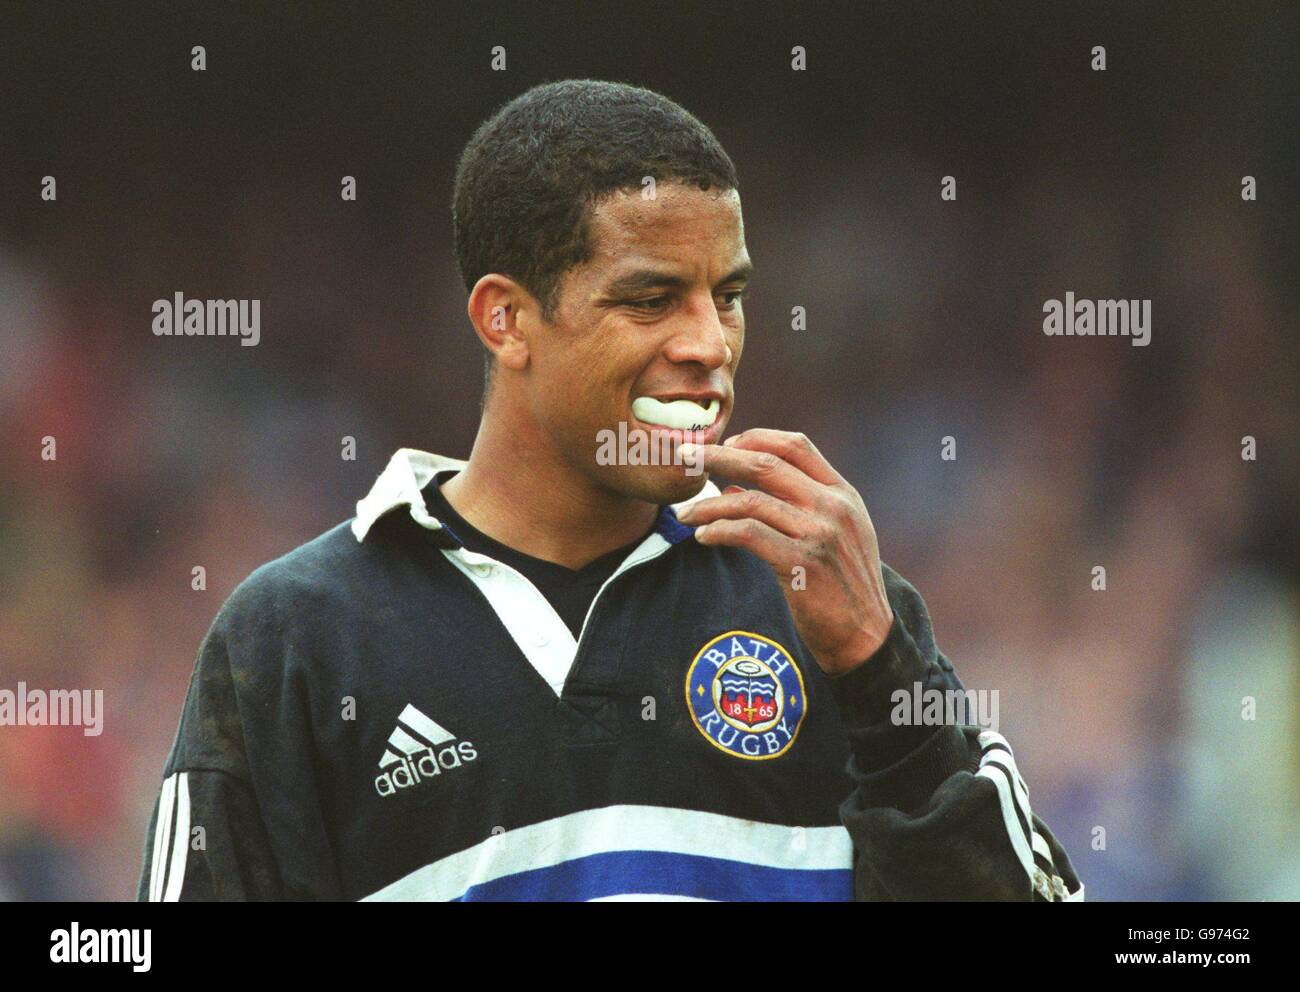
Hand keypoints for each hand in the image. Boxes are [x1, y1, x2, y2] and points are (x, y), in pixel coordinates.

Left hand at [675, 430, 893, 675]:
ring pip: (750, 501)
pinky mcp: (802, 564)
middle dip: (719, 457)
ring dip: (709, 504)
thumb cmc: (843, 585)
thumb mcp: (835, 534)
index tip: (726, 445)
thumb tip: (734, 487)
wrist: (866, 635)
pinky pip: (748, 535)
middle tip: (687, 458)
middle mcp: (833, 507)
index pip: (796, 446)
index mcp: (842, 493)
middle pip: (766, 465)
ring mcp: (819, 534)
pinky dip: (719, 531)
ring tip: (684, 514)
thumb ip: (796, 505)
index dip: (755, 439)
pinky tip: (703, 537)